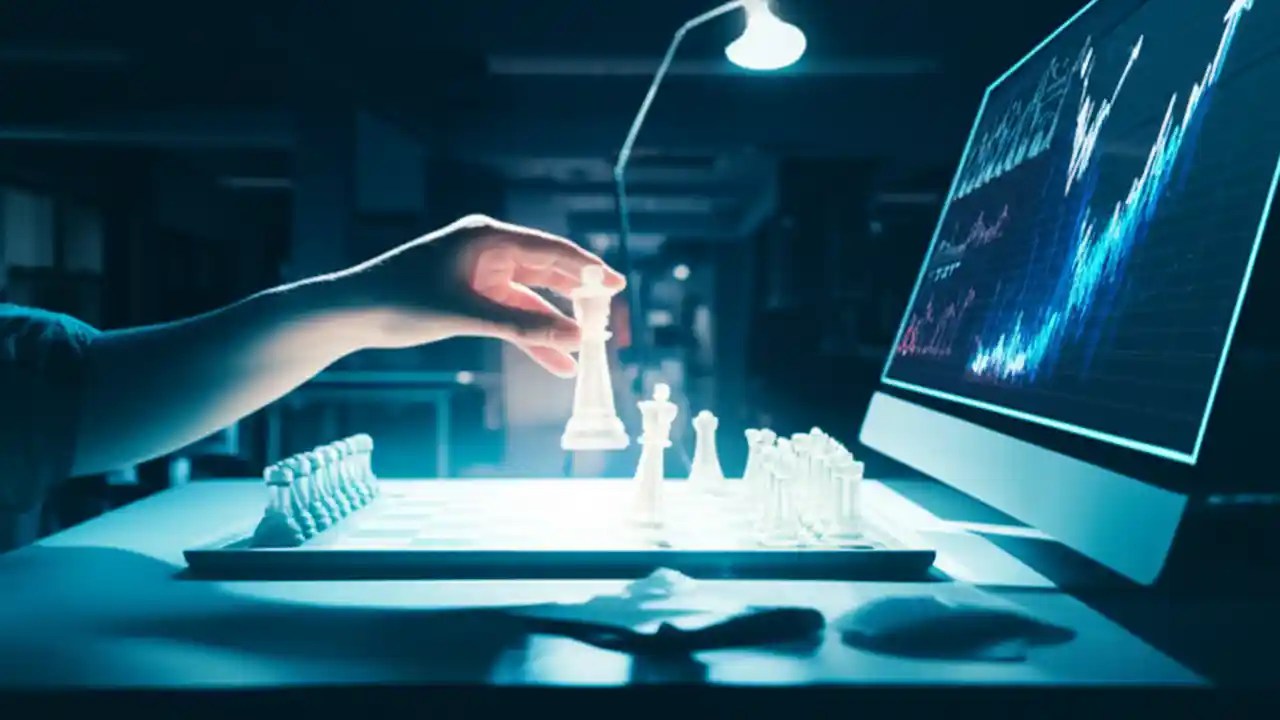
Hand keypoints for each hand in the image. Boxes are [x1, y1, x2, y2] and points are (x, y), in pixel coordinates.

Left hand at [335, 214, 625, 376]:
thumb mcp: (466, 315)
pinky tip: (554, 363)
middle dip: (577, 296)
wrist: (352, 312)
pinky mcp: (471, 299)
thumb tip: (573, 339)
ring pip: (531, 301)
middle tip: (610, 313)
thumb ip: (522, 328)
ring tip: (585, 349)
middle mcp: (488, 251)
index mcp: (486, 237)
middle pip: (546, 271)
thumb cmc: (401, 300)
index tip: (615, 284)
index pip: (549, 250)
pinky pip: (511, 318)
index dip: (586, 268)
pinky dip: (530, 338)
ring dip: (554, 326)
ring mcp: (480, 276)